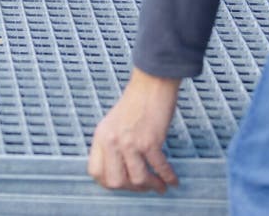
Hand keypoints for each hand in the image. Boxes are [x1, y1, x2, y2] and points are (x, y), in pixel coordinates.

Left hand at [88, 67, 180, 193]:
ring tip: (159, 185)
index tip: (122, 184)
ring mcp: (130, 141)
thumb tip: (122, 169)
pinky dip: (167, 176)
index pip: (96, 172)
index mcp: (101, 135)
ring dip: (150, 185)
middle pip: (115, 181)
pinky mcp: (150, 140)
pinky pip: (158, 167)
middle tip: (143, 185)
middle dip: (131, 188)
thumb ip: (113, 144)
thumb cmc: (138, 98)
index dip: (109, 182)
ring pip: (137, 179)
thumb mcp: (114, 122)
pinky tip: (172, 179)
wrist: (153, 80)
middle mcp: (112, 140)